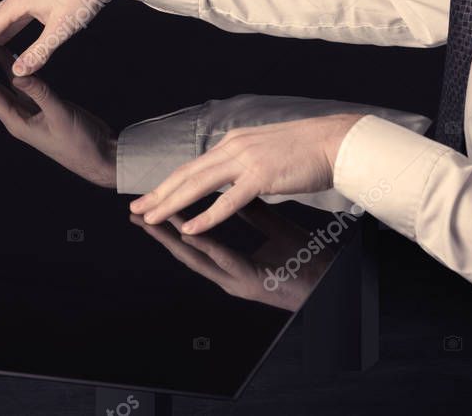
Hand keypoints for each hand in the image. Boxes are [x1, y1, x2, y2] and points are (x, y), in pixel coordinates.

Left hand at [0, 46, 117, 187]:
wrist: (99, 156)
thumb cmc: (79, 143)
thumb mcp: (58, 115)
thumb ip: (40, 93)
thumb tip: (18, 74)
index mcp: (16, 121)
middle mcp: (19, 116)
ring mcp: (31, 112)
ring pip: (8, 85)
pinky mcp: (44, 108)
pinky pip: (25, 86)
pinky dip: (19, 71)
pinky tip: (15, 59)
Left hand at [129, 114, 362, 234]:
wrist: (338, 141)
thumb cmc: (308, 151)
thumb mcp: (265, 154)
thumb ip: (244, 166)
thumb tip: (231, 181)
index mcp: (233, 142)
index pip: (193, 166)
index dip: (169, 182)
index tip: (150, 196)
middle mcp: (233, 147)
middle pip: (187, 174)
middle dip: (159, 193)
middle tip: (135, 208)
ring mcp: (245, 160)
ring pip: (198, 186)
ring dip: (171, 203)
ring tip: (150, 218)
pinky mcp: (261, 176)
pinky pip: (228, 200)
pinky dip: (205, 215)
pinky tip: (188, 227)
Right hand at [130, 200, 331, 310]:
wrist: (336, 282)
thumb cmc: (307, 259)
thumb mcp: (275, 228)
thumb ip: (250, 209)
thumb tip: (231, 187)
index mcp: (231, 262)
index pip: (194, 236)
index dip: (172, 217)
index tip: (152, 200)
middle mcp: (228, 273)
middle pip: (185, 248)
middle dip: (159, 228)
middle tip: (136, 211)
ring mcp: (237, 281)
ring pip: (196, 256)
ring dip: (171, 236)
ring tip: (150, 219)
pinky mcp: (250, 284)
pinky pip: (222, 261)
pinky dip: (203, 244)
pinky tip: (188, 232)